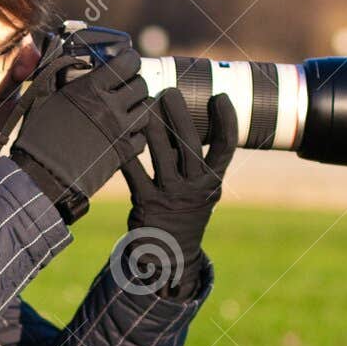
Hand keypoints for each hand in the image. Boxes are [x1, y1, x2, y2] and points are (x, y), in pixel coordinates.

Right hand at [10, 49, 150, 222]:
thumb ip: (62, 78)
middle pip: (141, 86)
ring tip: (128, 111)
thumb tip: (69, 63)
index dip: (130, 61)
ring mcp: (119, 130)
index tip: (127, 63)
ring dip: (139, 109)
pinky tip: (125, 133)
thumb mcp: (47, 98)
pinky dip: (136, 134)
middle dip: (136, 84)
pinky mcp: (123, 152)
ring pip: (146, 111)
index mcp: (90, 89)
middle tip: (127, 87)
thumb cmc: (39, 136)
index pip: (127, 63)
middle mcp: (109, 106)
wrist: (42, 173)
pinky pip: (142, 138)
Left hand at [118, 90, 237, 295]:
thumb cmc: (185, 210)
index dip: (226, 121)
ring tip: (144, 104)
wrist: (171, 253)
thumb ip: (198, 160)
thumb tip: (188, 119)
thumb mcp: (202, 190)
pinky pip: (135, 173)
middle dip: (180, 116)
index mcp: (212, 182)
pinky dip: (128, 153)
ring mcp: (171, 196)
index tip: (220, 97)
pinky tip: (120, 134)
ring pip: (162, 155)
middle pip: (190, 145)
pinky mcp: (147, 203)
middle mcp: (195, 188)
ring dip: (152, 127)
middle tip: (169, 92)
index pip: (225, 147)